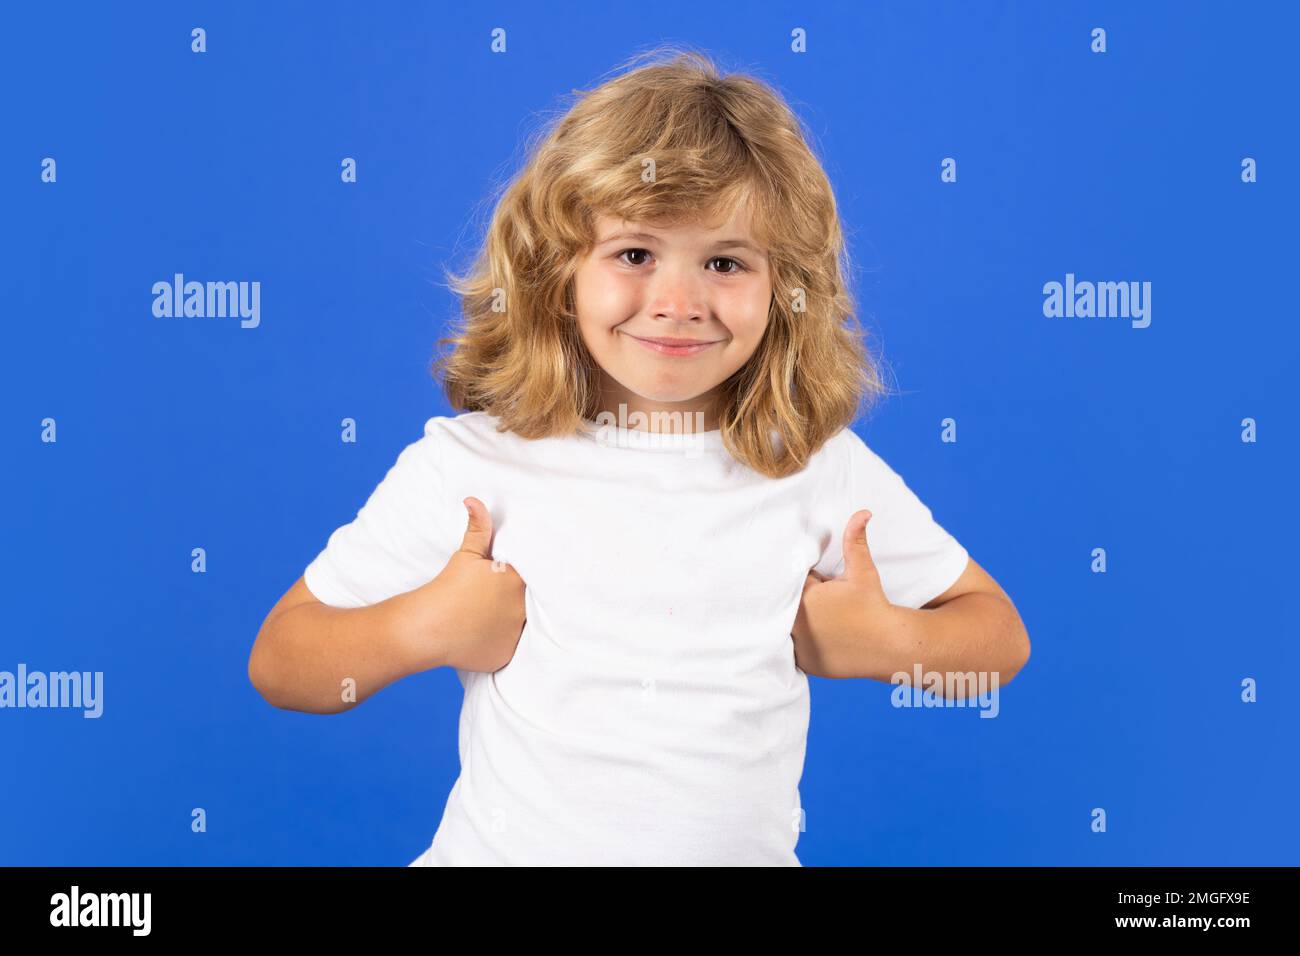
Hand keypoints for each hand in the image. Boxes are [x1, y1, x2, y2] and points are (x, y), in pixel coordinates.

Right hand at [407, 496, 526, 672]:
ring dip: (517, 619)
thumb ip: (478, 528)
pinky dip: (503, 640)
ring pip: (524, 624)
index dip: (529, 572)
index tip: (521, 573)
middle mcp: (522, 609)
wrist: (427, 628)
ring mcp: (515, 634)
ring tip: (498, 613)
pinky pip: (510, 646)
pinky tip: (489, 633)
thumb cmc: (446, 588)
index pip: (535, 574)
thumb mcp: (466, 555)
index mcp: (517, 581)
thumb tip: (474, 500)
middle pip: (531, 600)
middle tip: (506, 595)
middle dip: (523, 597)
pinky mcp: (505, 655)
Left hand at [791, 509, 900, 678]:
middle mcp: (796, 625)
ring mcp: (800, 647)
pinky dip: (801, 644)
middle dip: (799, 601)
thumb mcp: (862, 572)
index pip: (792, 584)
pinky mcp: (806, 663)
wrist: (889, 645)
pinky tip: (816, 638)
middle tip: (821, 600)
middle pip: (788, 607)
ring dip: (797, 623)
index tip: (816, 580)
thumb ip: (855, 542)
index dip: (805, 581)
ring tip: (820, 619)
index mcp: (804, 599)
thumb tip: (862, 512)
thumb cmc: (874, 605)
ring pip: (788, 629)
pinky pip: (795, 651)